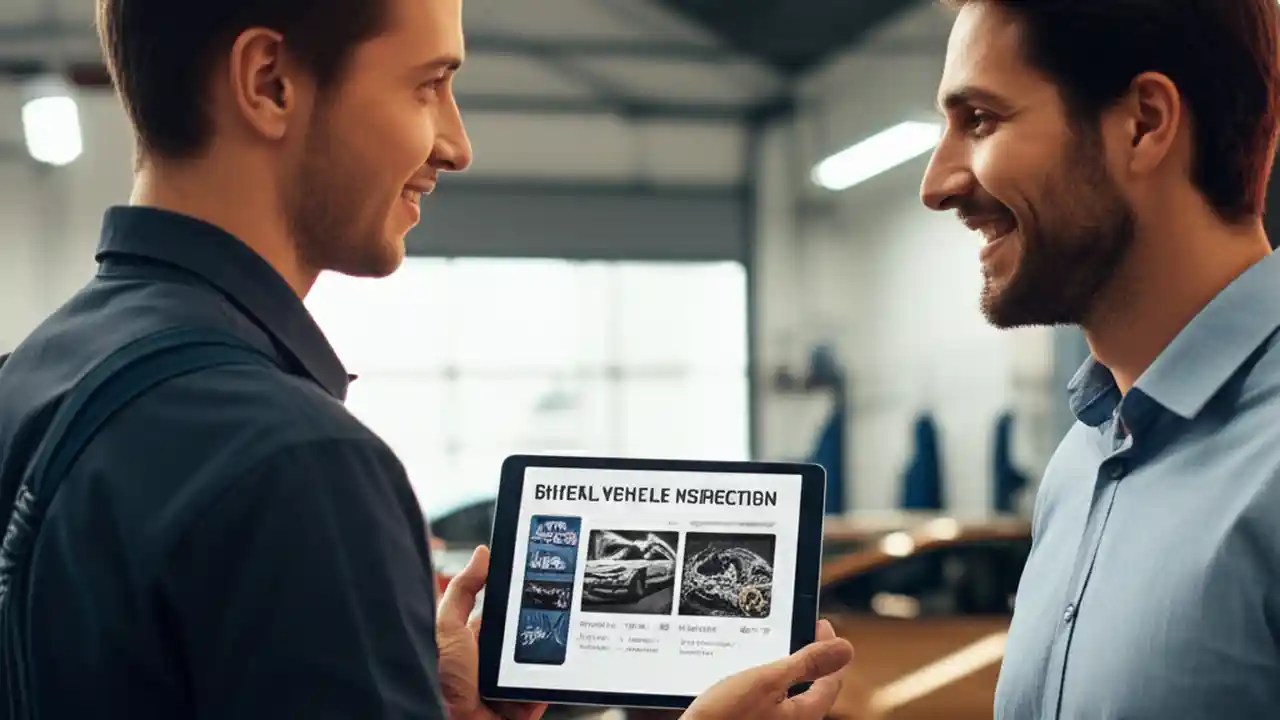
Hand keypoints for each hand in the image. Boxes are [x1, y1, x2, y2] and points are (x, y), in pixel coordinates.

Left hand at [437, 545, 548, 719]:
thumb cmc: (431, 679)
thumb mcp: (446, 627)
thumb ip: (463, 591)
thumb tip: (482, 554)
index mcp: (473, 642)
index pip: (504, 617)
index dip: (520, 603)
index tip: (540, 584)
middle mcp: (489, 666)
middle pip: (525, 641)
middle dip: (540, 631)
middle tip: (555, 616)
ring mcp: (505, 691)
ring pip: (537, 669)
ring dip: (546, 660)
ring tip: (555, 647)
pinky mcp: (517, 712)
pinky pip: (541, 697)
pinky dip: (547, 689)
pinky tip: (548, 678)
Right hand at [682, 620, 853, 719]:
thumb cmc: (726, 718)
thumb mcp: (767, 681)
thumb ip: (806, 664)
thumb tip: (845, 648)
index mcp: (804, 714)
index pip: (831, 679)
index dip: (828, 648)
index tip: (819, 624)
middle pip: (811, 687)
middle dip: (806, 657)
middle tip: (796, 631)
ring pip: (787, 694)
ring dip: (782, 669)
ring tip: (769, 647)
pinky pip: (768, 702)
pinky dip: (763, 683)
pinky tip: (745, 673)